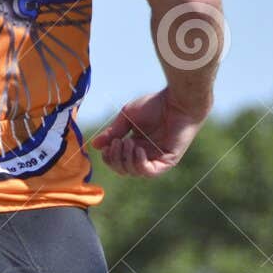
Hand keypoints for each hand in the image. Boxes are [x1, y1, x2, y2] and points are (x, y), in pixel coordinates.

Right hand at [92, 90, 207, 177]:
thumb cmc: (155, 104)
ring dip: (126, 159)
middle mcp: (146, 154)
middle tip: (118, 142)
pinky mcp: (168, 161)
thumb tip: (94, 146)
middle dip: (116, 159)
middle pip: (123, 170)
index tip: (106, 146)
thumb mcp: (127, 117)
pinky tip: (139, 149)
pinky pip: (150, 172)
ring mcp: (157, 159)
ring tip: (128, 142)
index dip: (109, 158)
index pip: (118, 161)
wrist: (178, 100)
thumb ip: (112, 132)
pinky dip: (140, 164)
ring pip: (134, 172)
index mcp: (136, 144)